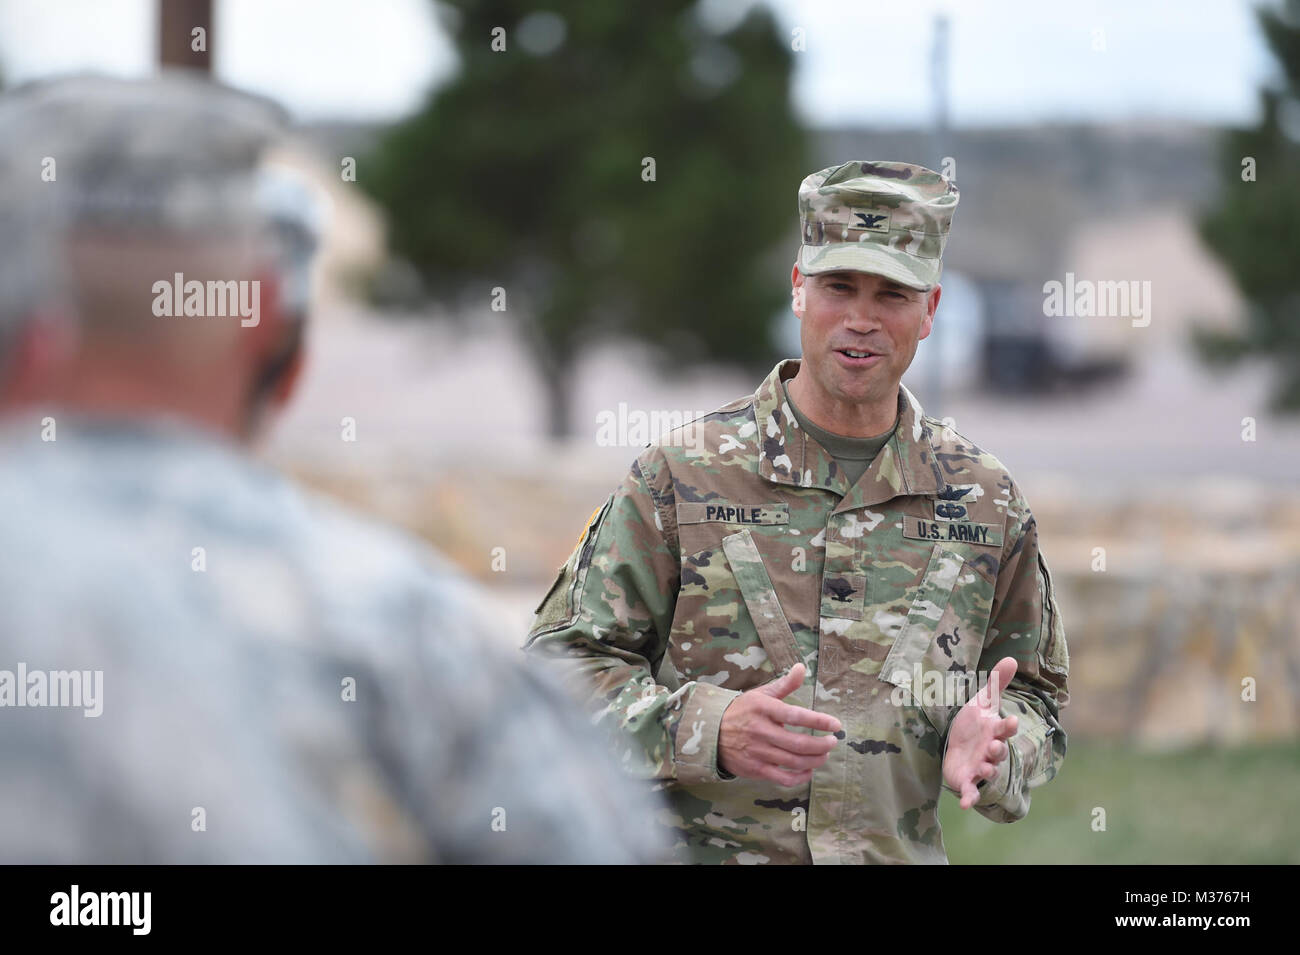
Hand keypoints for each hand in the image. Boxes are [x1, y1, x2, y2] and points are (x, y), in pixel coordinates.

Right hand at [717, 663, 841, 786]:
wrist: (711, 734)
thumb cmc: (742, 712)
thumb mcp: (761, 694)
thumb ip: (785, 684)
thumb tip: (802, 667)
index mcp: (763, 709)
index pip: (795, 715)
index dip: (819, 721)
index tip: (836, 725)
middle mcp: (760, 731)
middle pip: (798, 743)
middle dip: (821, 744)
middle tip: (833, 742)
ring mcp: (758, 752)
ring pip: (794, 762)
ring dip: (815, 760)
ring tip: (824, 755)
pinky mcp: (755, 770)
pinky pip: (783, 778)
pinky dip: (800, 777)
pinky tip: (809, 770)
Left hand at [943, 656, 1018, 808]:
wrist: (958, 746)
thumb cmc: (973, 724)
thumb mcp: (982, 702)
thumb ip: (996, 683)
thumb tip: (1010, 657)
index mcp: (993, 731)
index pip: (1004, 728)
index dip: (1007, 726)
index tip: (1010, 721)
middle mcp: (990, 750)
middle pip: (998, 752)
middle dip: (997, 750)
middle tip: (994, 747)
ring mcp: (980, 766)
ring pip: (988, 771)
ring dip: (987, 770)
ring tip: (984, 767)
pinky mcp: (968, 780)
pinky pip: (971, 791)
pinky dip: (970, 797)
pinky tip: (965, 803)